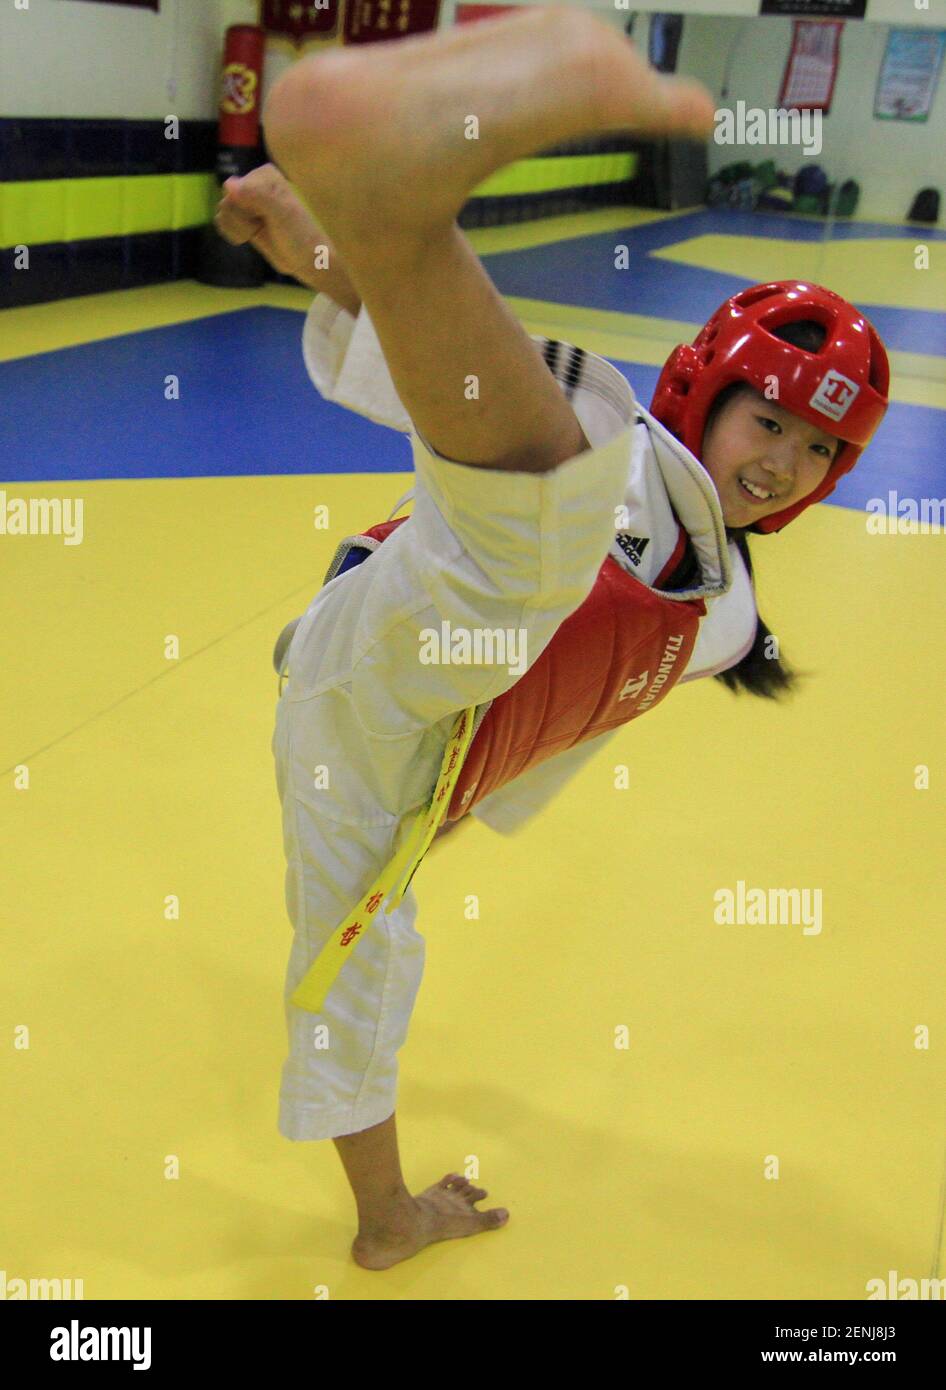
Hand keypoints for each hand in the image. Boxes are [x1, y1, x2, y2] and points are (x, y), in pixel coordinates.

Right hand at [213, 162, 323, 285]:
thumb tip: (228, 185)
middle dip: (242, 219)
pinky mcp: (242, 217)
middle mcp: (253, 184)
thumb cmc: (298, 235)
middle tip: (263, 225)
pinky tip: (249, 236)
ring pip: (223, 212)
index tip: (266, 216)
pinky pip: (222, 221)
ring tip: (257, 231)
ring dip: (239, 228)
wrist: (305, 260)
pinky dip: (234, 233)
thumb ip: (257, 196)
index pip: (235, 189)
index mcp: (264, 175)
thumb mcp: (282, 213)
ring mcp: (247, 201)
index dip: (246, 208)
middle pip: (227, 201)